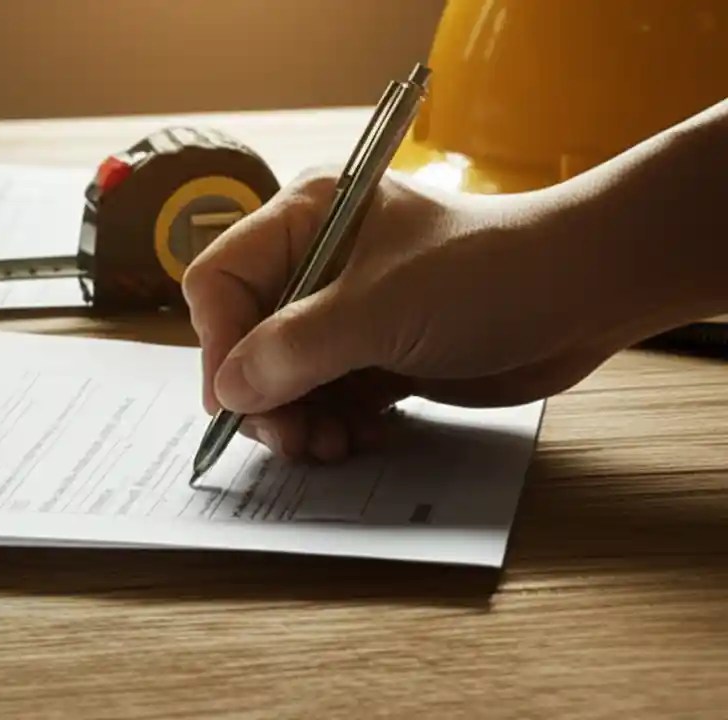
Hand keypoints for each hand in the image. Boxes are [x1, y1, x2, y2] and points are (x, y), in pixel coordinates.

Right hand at [182, 170, 669, 463]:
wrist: (585, 294)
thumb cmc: (485, 276)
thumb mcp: (379, 310)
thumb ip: (294, 350)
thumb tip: (227, 391)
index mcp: (304, 218)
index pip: (221, 280)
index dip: (217, 341)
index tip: (236, 400)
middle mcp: (315, 261)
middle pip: (246, 337)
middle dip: (263, 394)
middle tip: (292, 440)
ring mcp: (345, 310)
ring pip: (282, 377)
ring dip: (298, 420)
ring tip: (331, 447)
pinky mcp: (375, 352)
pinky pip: (325, 397)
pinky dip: (333, 425)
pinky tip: (365, 439)